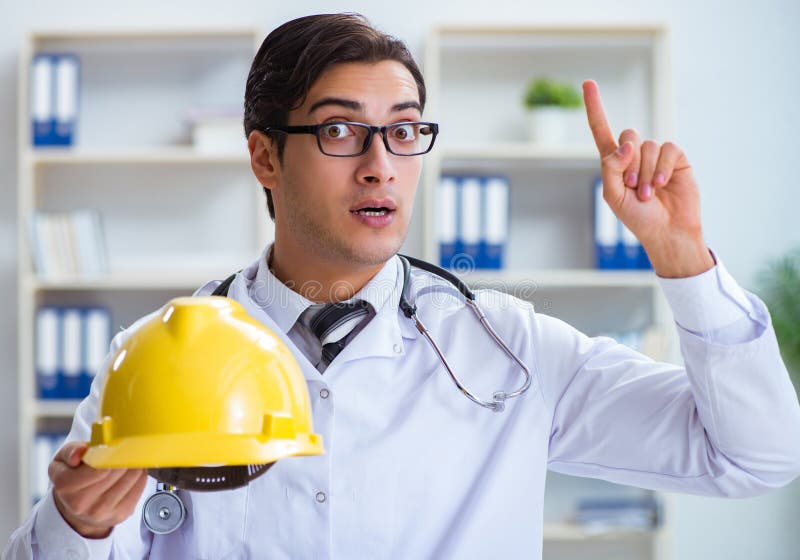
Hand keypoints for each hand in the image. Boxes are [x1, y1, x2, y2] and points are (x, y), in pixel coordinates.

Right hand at [49, 441, 147, 538]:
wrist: (76, 507)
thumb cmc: (72, 478)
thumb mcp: (62, 460)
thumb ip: (71, 450)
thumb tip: (81, 452)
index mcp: (64, 485)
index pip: (98, 468)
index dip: (110, 454)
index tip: (114, 447)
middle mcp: (81, 503)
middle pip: (118, 471)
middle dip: (123, 456)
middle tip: (123, 451)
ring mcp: (102, 512)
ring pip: (132, 477)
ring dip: (134, 465)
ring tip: (126, 461)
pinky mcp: (120, 515)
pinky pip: (140, 487)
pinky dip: (140, 476)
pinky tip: (131, 473)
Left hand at [583, 80, 714, 277]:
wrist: (667, 231)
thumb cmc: (638, 217)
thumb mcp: (613, 196)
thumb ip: (611, 168)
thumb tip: (626, 144)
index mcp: (615, 162)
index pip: (602, 130)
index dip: (595, 107)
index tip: (588, 83)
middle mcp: (635, 154)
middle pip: (627, 136)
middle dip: (629, 164)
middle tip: (633, 187)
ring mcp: (656, 155)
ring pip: (647, 146)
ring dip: (646, 173)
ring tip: (648, 193)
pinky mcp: (676, 158)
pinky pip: (667, 149)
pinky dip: (662, 168)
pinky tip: (663, 185)